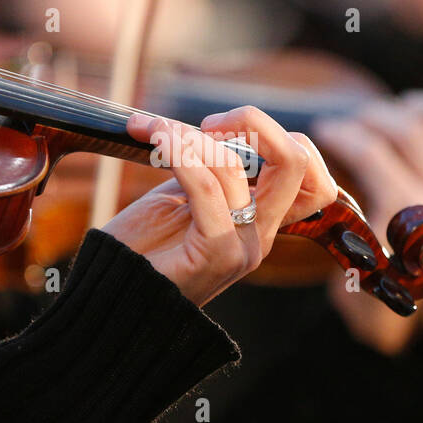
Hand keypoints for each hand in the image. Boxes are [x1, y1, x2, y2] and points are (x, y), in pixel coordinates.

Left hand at [102, 106, 336, 306]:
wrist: (111, 300)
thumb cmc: (140, 250)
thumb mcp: (181, 199)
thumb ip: (209, 171)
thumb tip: (215, 130)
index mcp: (259, 223)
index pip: (311, 176)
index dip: (279, 138)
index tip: (224, 129)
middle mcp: (260, 235)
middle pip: (296, 162)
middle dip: (254, 123)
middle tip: (208, 123)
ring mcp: (243, 246)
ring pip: (233, 166)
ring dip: (185, 135)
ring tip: (151, 130)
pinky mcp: (217, 254)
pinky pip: (207, 188)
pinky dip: (178, 154)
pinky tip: (154, 143)